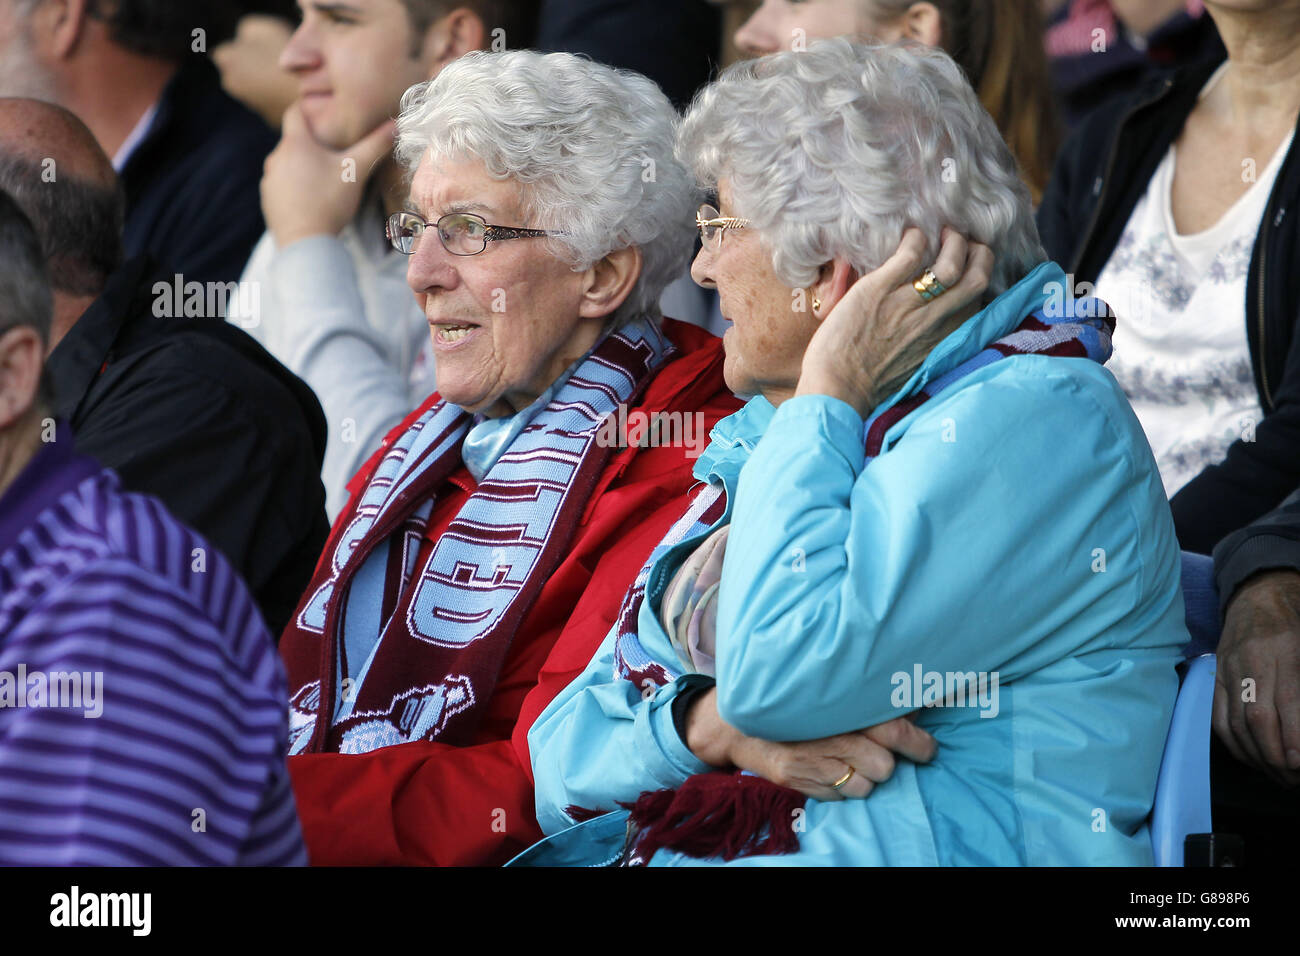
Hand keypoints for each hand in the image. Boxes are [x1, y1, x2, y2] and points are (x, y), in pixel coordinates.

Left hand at [261, 104, 395, 246]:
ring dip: (303, 168)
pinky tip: (312, 201)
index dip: (308, 109)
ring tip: (324, 182)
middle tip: (334, 155)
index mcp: (295, 144)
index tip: (322, 114)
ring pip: (288, 165)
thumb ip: (375, 145)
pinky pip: (282, 186)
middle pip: (294, 142)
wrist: (305, 243)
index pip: (294, 112)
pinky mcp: (268, 201)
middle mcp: (276, 157)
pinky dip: (295, 189)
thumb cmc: (330, 202)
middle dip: (312, 145)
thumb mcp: (356, 171)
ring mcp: (269, 180)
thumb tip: (397, 124)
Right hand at [684, 688, 936, 799]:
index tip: (927, 748)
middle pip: (884, 765)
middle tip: (884, 756)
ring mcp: (812, 762)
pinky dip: (841, 788)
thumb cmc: (796, 704)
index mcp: (841, 709)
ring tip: (849, 762)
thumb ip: (868, 701)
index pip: (894, 730)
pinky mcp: (799, 781)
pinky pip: (841, 797)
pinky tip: (830, 770)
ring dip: (864, 778)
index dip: (917, 743)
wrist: (740, 720)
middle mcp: (829, 735)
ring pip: (866, 786)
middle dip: (888, 763)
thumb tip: (914, 705)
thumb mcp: (829, 696)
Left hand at [796, 227, 993, 416]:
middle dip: (977, 251)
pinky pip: (911, 253)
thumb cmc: (872, 383)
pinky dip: (915, 238)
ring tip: (942, 233)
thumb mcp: (917, 362)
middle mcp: (937, 320)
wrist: (839, 390)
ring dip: (953, 241)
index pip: (980, 298)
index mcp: (947, 338)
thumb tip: (934, 315)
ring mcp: (910, 304)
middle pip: (978, 276)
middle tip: (960, 241)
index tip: (970, 262)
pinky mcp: (881, 290)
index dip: (979, 272)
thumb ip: (933, 338)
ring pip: (951, 262)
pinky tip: (909, 235)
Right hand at [1213, 569, 1299, 787]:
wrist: (1259, 592)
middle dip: (1275, 756)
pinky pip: (1218, 717)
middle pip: (1256, 717)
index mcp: (1285, 648)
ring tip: (1278, 776)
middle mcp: (1252, 660)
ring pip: (1235, 722)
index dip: (1292, 736)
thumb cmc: (1297, 620)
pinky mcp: (1215, 676)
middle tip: (1293, 778)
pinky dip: (1234, 745)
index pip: (1286, 700)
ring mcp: (1228, 668)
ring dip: (1256, 756)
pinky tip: (1252, 758)